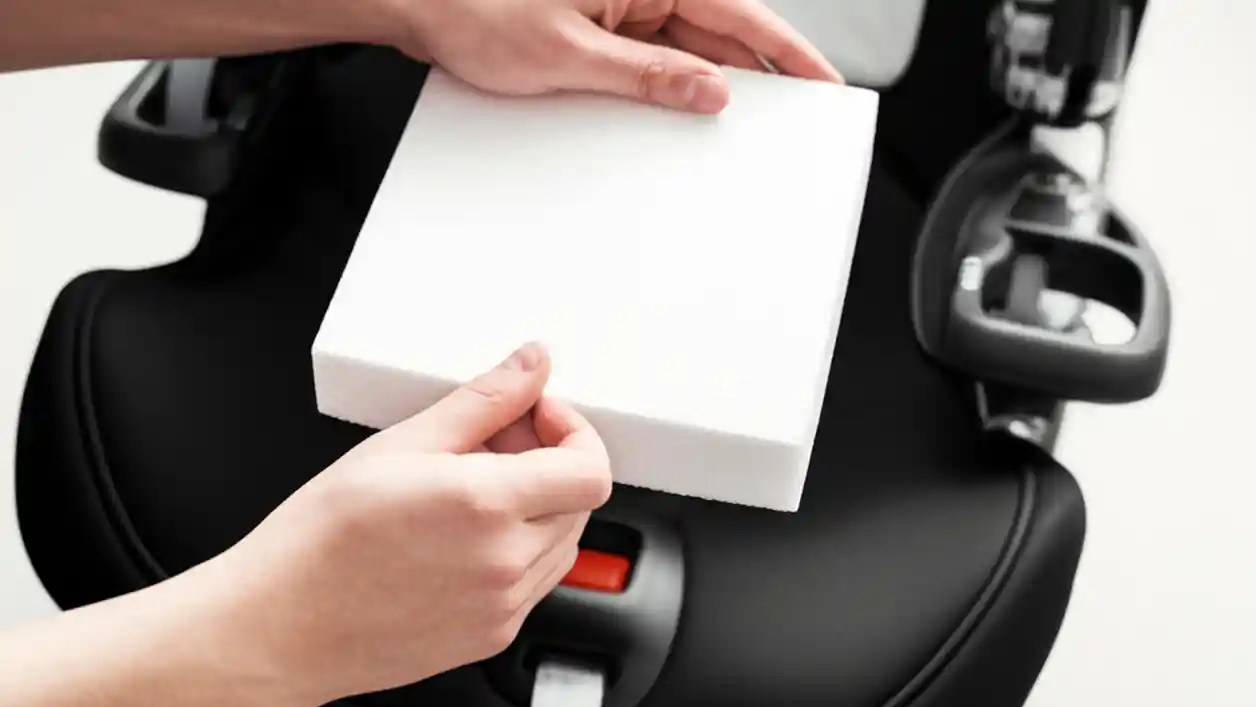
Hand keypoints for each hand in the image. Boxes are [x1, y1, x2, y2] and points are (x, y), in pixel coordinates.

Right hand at [206, 342, 612, 706]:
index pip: (591, 469)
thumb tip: (531, 365)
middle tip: (492, 445)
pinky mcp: (491, 636)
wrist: (281, 625)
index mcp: (487, 506)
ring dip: (538, 508)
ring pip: (562, 543)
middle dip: (550, 463)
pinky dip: (518, 550)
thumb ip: (484, 400)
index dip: (575, 432)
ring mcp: (502, 607)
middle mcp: (504, 563)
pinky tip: (465, 535)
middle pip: (579, 502)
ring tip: (471, 492)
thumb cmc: (321, 541)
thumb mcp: (402, 444)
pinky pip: (535, 583)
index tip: (539, 417)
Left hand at [392, 0, 843, 113]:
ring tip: (742, 131)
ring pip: (688, 46)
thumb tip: (709, 92)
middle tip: (795, 119)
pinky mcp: (601, 23)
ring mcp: (620, 4)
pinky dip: (670, 85)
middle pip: (720, 30)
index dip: (788, 51)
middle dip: (758, 75)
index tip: (824, 81)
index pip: (740, 11)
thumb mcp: (569, 53)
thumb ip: (648, 75)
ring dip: (710, 85)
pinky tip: (682, 116)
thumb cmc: (471, 8)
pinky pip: (653, 56)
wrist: (415, 4)